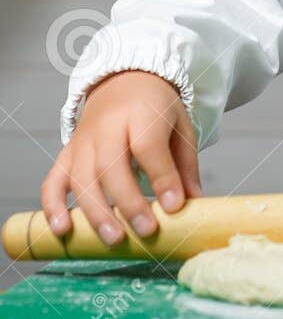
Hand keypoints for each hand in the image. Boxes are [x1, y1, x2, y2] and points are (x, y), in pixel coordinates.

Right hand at [41, 70, 202, 247]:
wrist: (124, 79)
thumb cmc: (156, 108)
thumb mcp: (179, 126)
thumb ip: (185, 165)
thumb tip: (194, 204)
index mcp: (141, 112)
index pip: (148, 146)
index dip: (161, 178)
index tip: (174, 207)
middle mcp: (107, 125)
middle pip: (112, 165)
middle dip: (129, 202)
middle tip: (147, 231)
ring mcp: (83, 141)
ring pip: (82, 178)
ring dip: (96, 212)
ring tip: (114, 239)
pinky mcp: (67, 154)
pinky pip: (53, 181)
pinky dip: (53, 206)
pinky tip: (63, 230)